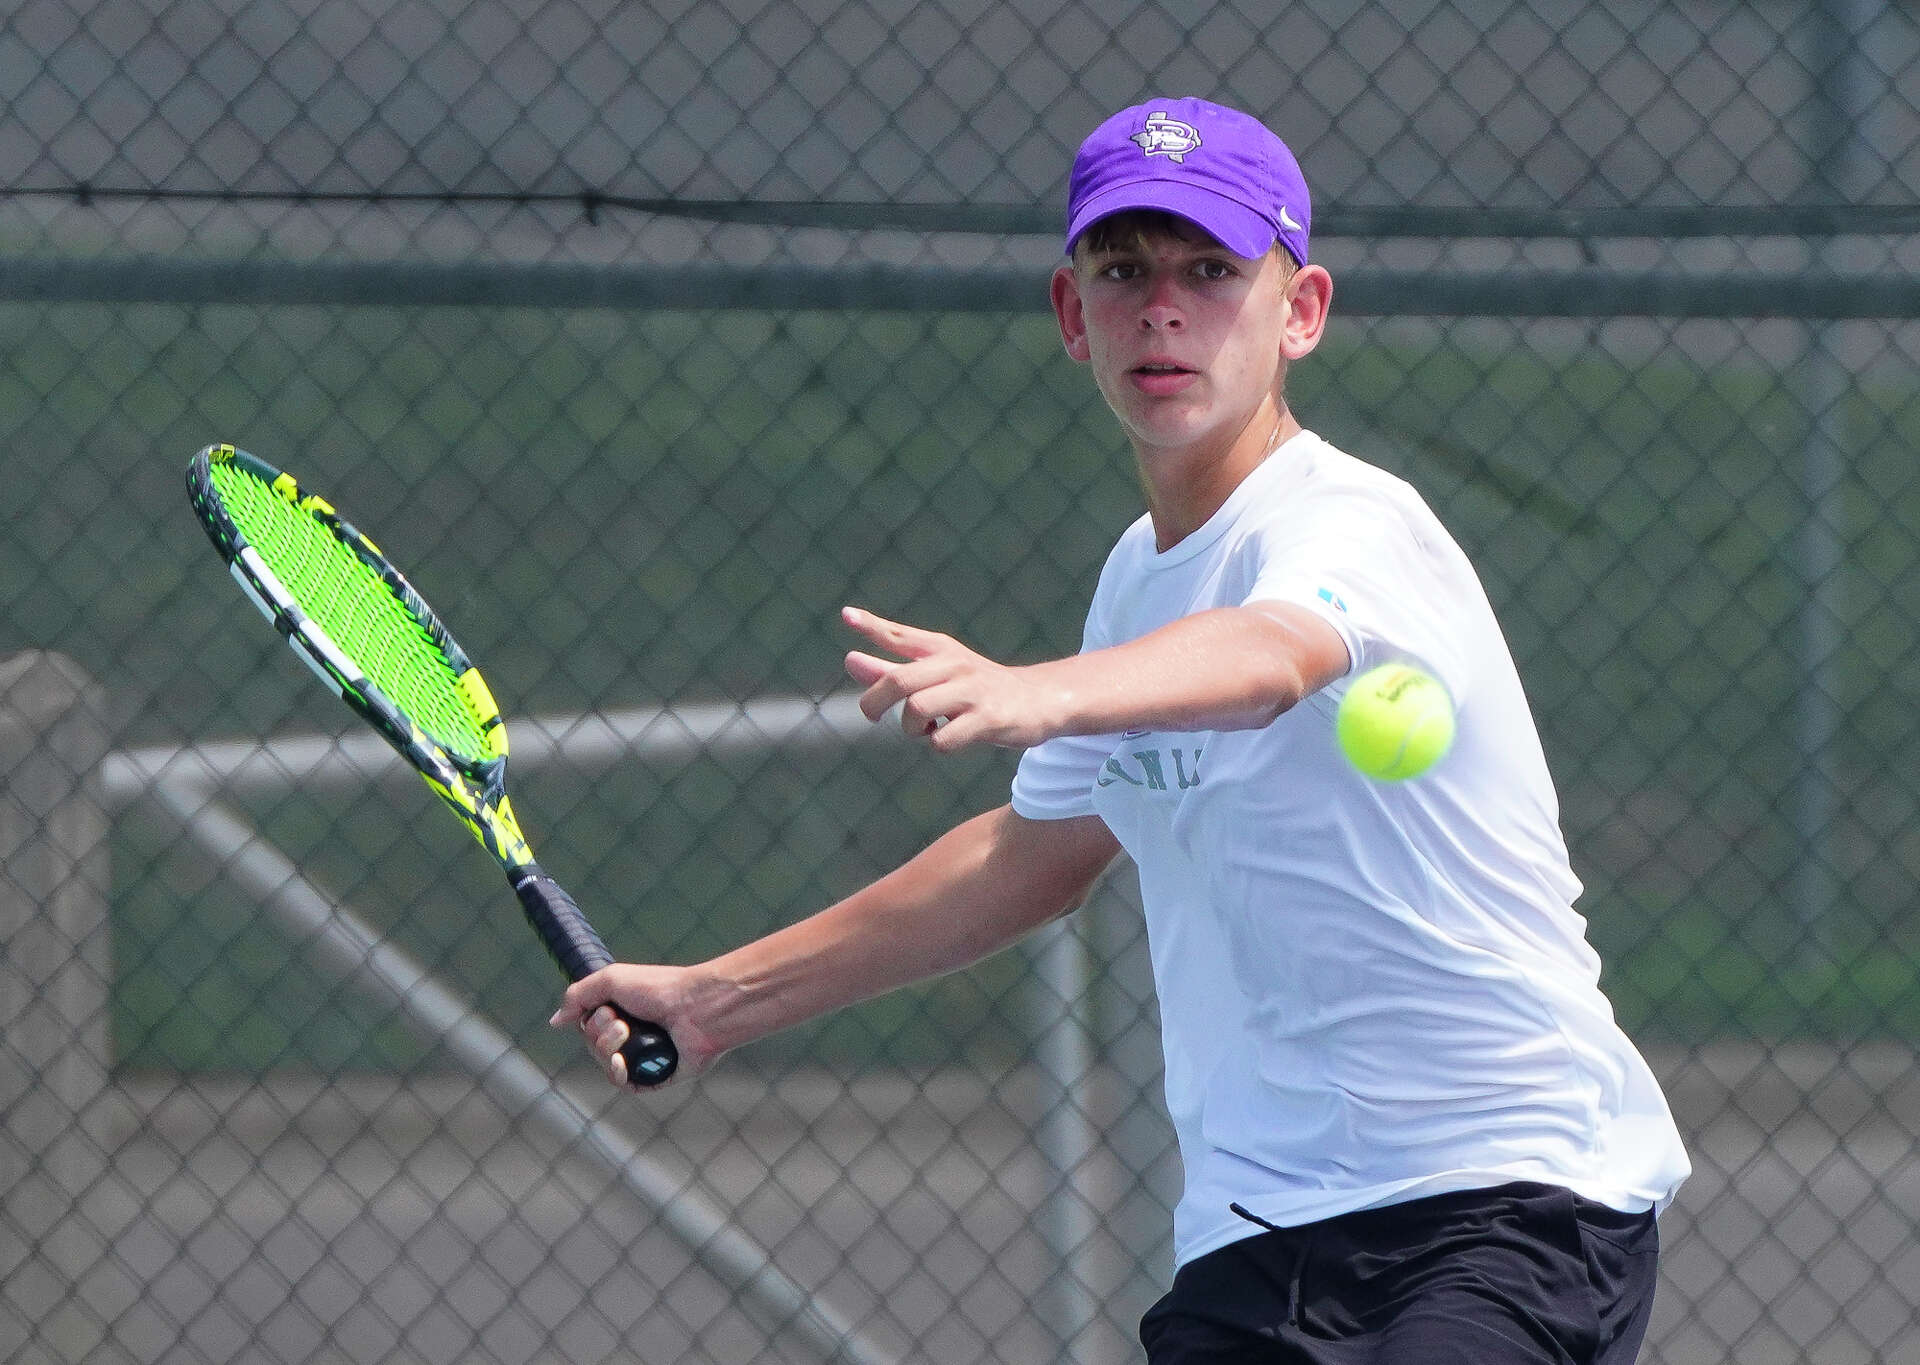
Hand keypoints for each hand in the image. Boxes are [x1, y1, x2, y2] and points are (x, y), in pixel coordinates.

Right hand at [549, 964, 718, 1089]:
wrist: (697, 1009)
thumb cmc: (659, 989)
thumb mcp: (612, 979)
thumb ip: (578, 996)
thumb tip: (556, 1021)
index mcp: (623, 1013)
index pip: (589, 1027)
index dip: (591, 1021)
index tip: (607, 1009)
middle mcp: (632, 1036)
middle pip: (593, 1047)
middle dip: (601, 1034)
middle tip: (623, 1022)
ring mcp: (643, 1057)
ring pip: (605, 1066)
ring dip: (608, 1050)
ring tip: (628, 1035)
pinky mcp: (655, 1076)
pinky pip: (624, 1085)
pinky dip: (618, 1075)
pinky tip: (621, 1064)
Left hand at [842, 607, 1062, 752]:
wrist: (1038, 700)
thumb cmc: (976, 688)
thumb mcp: (938, 674)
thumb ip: (893, 669)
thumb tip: (849, 660)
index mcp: (941, 650)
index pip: (901, 635)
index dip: (872, 626)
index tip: (846, 616)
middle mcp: (956, 665)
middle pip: (899, 681)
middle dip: (874, 702)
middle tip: (872, 716)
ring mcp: (973, 692)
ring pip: (917, 710)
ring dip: (911, 728)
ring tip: (926, 728)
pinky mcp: (989, 719)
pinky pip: (942, 740)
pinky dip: (937, 745)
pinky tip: (949, 738)